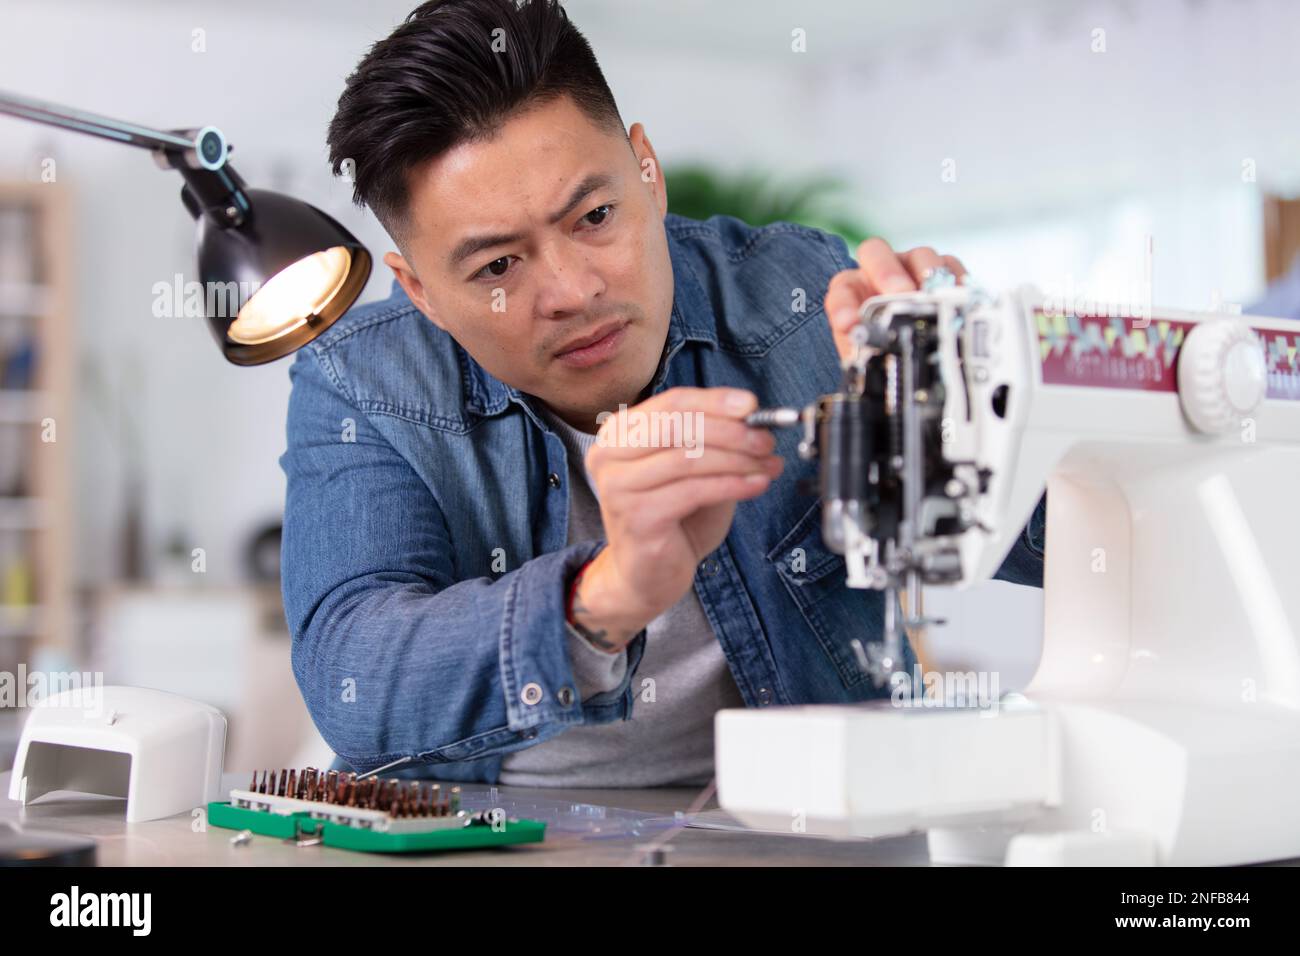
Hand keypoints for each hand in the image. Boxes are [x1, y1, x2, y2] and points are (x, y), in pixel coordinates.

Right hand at [570, 387, 782, 651]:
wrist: (647, 576)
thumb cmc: (672, 519)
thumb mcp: (693, 470)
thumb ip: (713, 441)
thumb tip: (755, 418)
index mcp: (619, 434)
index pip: (672, 403)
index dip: (715, 401)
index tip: (752, 406)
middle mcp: (609, 455)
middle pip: (679, 425)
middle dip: (731, 431)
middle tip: (765, 441)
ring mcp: (618, 487)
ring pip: (689, 458)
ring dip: (737, 459)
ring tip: (767, 466)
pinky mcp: (636, 517)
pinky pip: (694, 491)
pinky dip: (732, 485)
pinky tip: (756, 486)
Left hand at [824, 238, 966, 362]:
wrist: (916, 351)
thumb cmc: (884, 349)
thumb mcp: (869, 357)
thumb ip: (866, 353)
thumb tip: (871, 354)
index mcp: (852, 291)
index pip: (841, 291)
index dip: (843, 307)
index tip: (850, 325)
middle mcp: (879, 271)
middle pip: (875, 251)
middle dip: (886, 271)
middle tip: (900, 293)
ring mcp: (912, 266)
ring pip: (920, 255)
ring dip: (927, 273)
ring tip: (934, 298)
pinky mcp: (943, 270)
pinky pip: (951, 265)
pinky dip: (955, 281)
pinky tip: (958, 299)